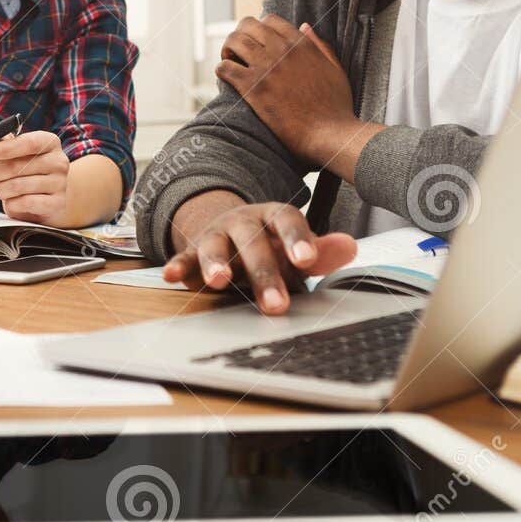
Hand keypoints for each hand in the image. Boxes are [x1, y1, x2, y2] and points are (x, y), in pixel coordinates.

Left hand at [0, 130, 69, 224]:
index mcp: (50, 142)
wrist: (46, 198)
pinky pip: (25, 203)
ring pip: (17, 186)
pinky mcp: (57, 204)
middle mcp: (59, 162)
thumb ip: (5, 145)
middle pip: (17, 166)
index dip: (7, 148)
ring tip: (2, 190)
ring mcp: (60, 184)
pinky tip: (13, 202)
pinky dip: (12, 204)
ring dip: (1, 189)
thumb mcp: (16, 153)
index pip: (29, 143)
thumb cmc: (26, 171)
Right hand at [163, 201, 356, 313]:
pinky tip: (171, 275)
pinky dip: (178, 265)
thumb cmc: (270, 246)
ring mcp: (216, 234)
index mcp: (273, 217)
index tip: (307, 260)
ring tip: (219, 280)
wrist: (229, 232)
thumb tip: (349, 247)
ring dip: (215, 262)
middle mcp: (243, 222)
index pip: (287, 221)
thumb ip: (321, 251)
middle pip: (253, 243)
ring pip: (215, 246)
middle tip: (276, 304)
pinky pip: (184, 256)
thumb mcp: (296, 248)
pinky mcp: (193, 250)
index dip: (297, 239)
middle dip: (264, 273)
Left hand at [216, 15, 357, 166]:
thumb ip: (320, 45)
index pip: (270, 20)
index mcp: (301, 44)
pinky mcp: (254, 88)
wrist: (329, 134)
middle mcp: (282, 50)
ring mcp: (267, 68)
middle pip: (248, 25)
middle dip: (240, 35)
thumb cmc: (335, 107)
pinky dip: (222, 70)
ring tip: (230, 62)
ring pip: (234, 41)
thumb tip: (304, 26)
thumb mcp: (335, 69)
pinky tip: (227, 78)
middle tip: (239, 52)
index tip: (257, 44)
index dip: (259, 29)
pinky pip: (225, 68)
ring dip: (228, 49)